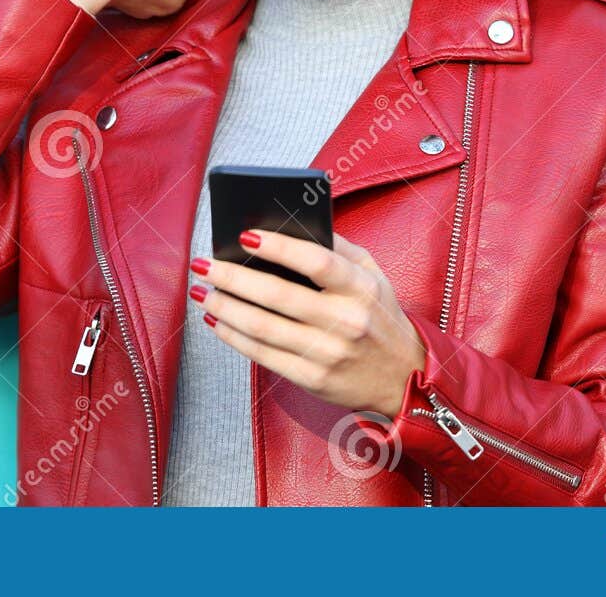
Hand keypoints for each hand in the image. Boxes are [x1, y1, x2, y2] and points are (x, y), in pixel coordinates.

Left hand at [190, 230, 426, 418]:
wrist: (403, 377)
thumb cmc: (379, 315)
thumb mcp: (373, 274)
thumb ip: (338, 248)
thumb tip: (289, 226)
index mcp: (361, 288)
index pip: (316, 261)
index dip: (278, 247)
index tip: (244, 235)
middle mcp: (345, 321)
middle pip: (277, 295)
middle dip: (232, 277)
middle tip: (203, 263)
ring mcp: (328, 353)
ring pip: (262, 327)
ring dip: (224, 306)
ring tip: (202, 291)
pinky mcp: (312, 378)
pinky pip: (263, 355)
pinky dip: (233, 336)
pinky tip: (217, 321)